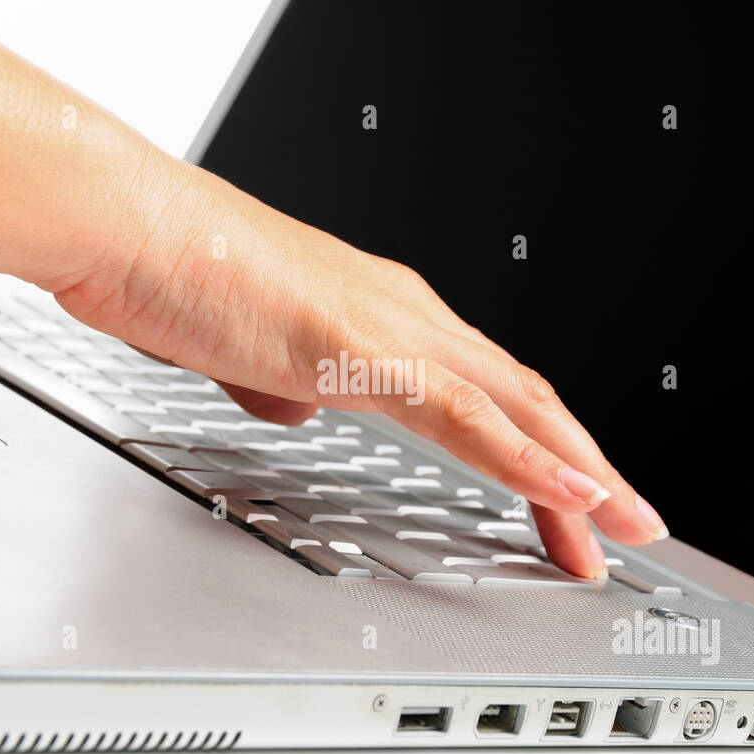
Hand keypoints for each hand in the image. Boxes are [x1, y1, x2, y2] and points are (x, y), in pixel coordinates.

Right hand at [49, 161, 668, 578]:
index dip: (537, 444)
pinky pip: (467, 417)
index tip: (569, 496)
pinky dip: (526, 461)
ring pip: (516, 406)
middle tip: (627, 522)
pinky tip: (570, 495)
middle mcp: (405, 314)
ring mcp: (391, 327)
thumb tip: (298, 407)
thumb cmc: (173, 275)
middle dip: (584, 465)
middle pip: (524, 399)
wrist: (126, 228)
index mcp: (383, 315)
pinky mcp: (364, 349)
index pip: (486, 390)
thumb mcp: (246, 352)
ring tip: (624, 526)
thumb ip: (285, 379)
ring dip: (579, 472)